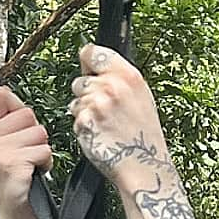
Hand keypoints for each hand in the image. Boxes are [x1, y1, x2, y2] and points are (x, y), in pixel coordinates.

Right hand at [0, 87, 51, 218]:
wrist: (17, 211)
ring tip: (29, 164)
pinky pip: (43, 150)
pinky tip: (32, 173)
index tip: (18, 127)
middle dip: (34, 133)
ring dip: (41, 150)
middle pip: (27, 113)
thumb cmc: (16, 176)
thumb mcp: (5, 144)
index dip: (18, 109)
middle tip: (25, 153)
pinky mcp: (12, 164)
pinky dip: (45, 162)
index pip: (1, 96)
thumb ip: (8, 118)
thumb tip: (4, 91)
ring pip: (39, 132)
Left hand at [69, 44, 170, 188]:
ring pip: (76, 99)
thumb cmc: (144, 136)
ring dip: (84, 110)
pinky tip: (99, 134)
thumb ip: (121, 79)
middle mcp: (111, 87)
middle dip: (88, 93)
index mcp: (129, 77)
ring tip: (103, 123)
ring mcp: (95, 104)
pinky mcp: (83, 122)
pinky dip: (83, 126)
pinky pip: (74, 118)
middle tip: (104, 109)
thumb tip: (99, 66)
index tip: (88, 66)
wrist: (144, 166)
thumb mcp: (142, 98)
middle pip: (81, 79)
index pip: (94, 52)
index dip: (88, 60)